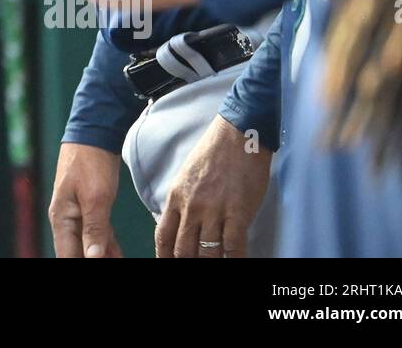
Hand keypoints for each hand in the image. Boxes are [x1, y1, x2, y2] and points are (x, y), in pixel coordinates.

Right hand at [48, 142, 123, 256]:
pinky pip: (97, 234)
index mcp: (62, 219)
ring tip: (119, 261)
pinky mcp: (90, 209)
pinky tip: (117, 255)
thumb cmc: (91, 163)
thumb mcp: (96, 197)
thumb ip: (94, 230)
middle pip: (77, 253)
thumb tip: (92, 258)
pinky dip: (107, 246)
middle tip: (115, 262)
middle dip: (94, 260)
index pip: (68, 257)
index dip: (83, 265)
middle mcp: (67, 221)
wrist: (93, 134)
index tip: (100, 265)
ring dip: (102, 256)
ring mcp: (78, 215)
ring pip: (89, 246)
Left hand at [156, 115, 270, 257]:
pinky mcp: (238, 213)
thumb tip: (182, 226)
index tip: (168, 263)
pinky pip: (234, 247)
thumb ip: (182, 201)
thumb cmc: (213, 153)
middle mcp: (192, 207)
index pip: (163, 236)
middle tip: (194, 265)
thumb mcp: (186, 176)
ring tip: (215, 264)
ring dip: (211, 262)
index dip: (164, 256)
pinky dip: (234, 259)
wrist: (238, 135)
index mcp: (176, 197)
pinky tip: (234, 262)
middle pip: (184, 249)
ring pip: (208, 253)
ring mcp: (214, 211)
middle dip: (187, 262)